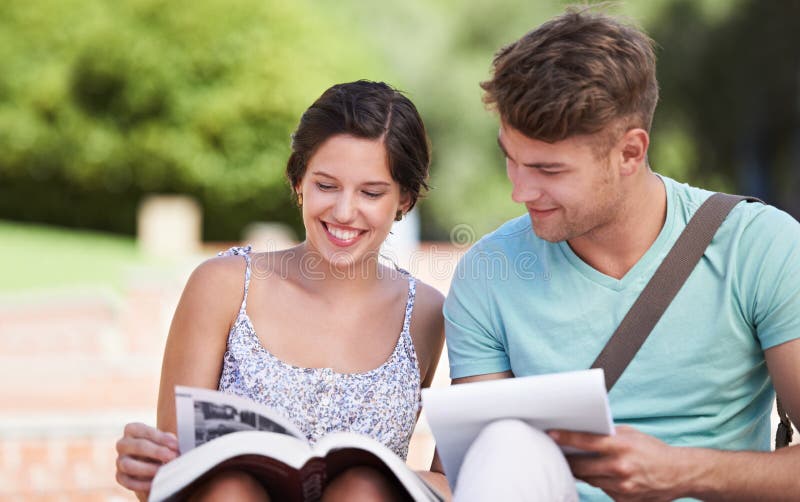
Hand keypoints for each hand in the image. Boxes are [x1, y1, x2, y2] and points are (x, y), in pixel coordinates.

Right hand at [115, 422, 178, 500]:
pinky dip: (142, 484)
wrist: (153, 464)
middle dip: (157, 452)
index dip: (161, 438)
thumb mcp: (165, 440)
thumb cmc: (160, 447)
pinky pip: (128, 482)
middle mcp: (123, 444)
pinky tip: (155, 483)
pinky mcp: (120, 477)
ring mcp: (120, 461)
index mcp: (133, 429)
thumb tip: (174, 447)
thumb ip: (168, 441)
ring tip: (164, 471)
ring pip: (129, 465)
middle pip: (138, 446)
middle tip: (173, 457)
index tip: (176, 445)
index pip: (144, 430)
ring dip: (149, 469)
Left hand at [549, 425, 686, 501]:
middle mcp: (620, 468)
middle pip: (581, 466)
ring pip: (589, 479)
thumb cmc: (653, 450)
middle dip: (567, 459)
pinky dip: (598, 481)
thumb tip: (583, 432)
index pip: (586, 441)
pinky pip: (602, 489)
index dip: (566, 438)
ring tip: (574, 462)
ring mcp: (621, 486)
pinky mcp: (623, 499)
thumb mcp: (631, 434)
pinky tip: (600, 474)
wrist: (678, 474)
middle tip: (556, 452)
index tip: (551, 434)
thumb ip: (608, 434)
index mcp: (621, 447)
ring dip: (581, 472)